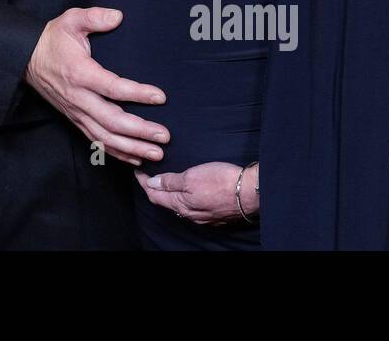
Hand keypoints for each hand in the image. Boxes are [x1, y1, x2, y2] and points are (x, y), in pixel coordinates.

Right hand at [25, 6, 169, 165]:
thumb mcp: (71, 20)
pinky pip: (96, 140)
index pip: (112, 87)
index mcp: (79, 73)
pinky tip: (135, 158)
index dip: (137, 94)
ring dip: (132, 147)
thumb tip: (118, 16)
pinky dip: (117, 152)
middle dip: (140, 131)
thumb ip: (94, 16)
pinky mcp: (75, 119)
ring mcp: (76, 112)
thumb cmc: (53, 39)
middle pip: (111, 120)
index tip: (160, 97)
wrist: (27, 59)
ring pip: (105, 137)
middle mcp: (78, 97)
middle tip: (165, 135)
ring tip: (157, 153)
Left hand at [135, 161, 258, 225]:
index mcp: (181, 204)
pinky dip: (184, 197)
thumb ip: (170, 181)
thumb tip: (152, 183)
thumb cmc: (221, 182)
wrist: (250, 192)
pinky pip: (192, 207)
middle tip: (147, 175)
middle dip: (154, 189)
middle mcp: (190, 214)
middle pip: (166, 202)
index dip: (144, 183)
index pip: (155, 195)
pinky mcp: (214, 214)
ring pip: (179, 205)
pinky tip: (187, 190)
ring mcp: (203, 216)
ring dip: (169, 194)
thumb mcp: (191, 176)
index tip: (138, 172)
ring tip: (164, 181)